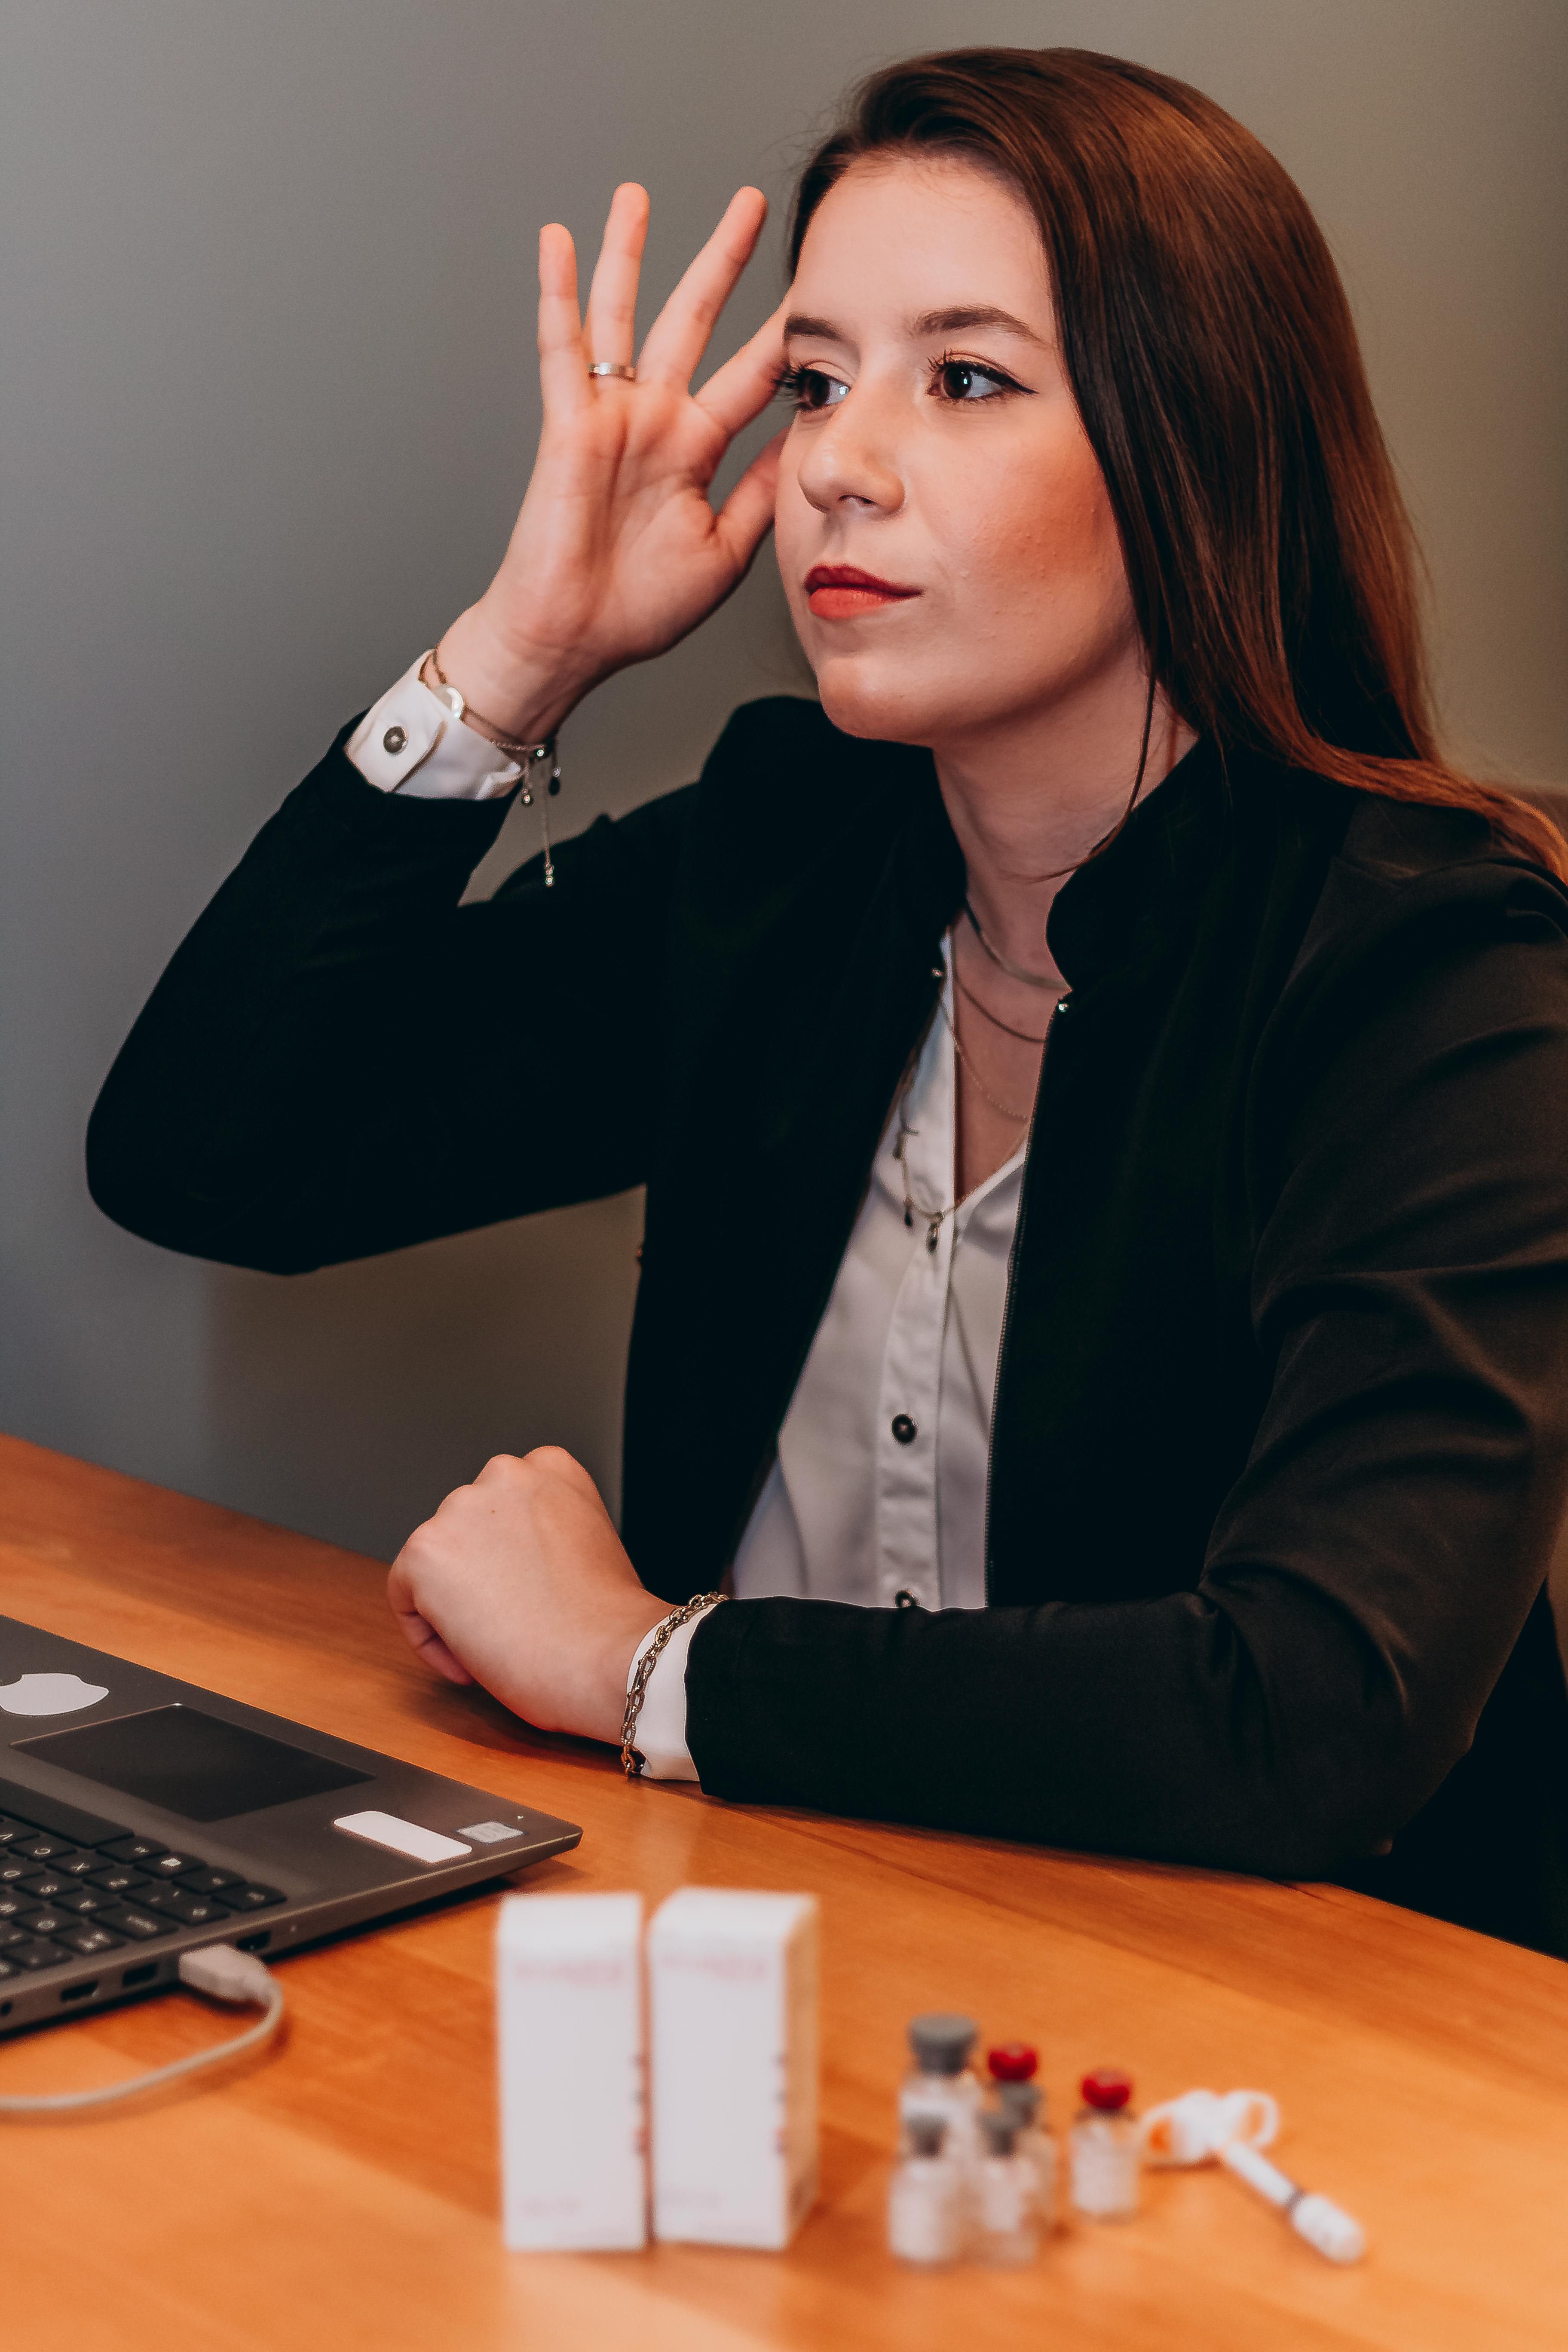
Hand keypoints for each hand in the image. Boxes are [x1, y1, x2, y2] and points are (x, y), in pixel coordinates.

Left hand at [386, 1447, 668, 1743]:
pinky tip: (472, 1662)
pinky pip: (406, 1599)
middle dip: (480, 1579)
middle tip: (510, 1625)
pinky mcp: (425, 1551)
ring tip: (497, 1645)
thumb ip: (548, 1535)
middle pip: (465, 1533)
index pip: (503, 1507)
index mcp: (550, 1467)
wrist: (609, 1656)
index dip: (508, 1559)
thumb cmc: (610, 1624)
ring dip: (455, 1606)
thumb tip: (514, 1566)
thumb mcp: (591, 1547)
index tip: (526, 1595)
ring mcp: (460, 1508)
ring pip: (436, 1566)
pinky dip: (430, 1637)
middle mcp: (503, 1474)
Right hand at [436, 182, 788, 740]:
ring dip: (628, 252)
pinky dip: (557, 293)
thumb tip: (808, 447)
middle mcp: (653, 420)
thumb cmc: (637, 608)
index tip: (818, 301)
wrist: (574, 640)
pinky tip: (556, 241)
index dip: (783, 341)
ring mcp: (609, 416)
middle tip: (750, 203)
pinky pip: (562, 348)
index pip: (750, 378)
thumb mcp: (725, 549)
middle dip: (722, 261)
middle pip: (694, 321)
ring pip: (623, 315)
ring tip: (636, 194)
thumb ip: (761, 494)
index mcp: (693, 449)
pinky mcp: (569, 425)